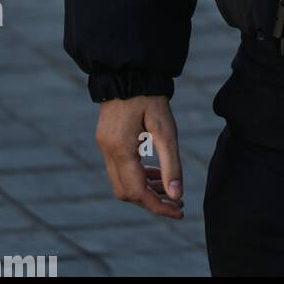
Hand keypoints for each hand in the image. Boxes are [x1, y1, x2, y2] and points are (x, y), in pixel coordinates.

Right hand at [95, 94, 184, 218]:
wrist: (129, 72)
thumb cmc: (151, 97)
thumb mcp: (165, 129)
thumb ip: (170, 163)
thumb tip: (177, 195)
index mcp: (121, 149)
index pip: (138, 192)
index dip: (158, 206)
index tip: (178, 212)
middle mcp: (108, 152)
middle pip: (126, 193)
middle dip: (152, 202)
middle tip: (177, 204)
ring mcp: (104, 147)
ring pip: (121, 184)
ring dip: (145, 190)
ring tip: (170, 191)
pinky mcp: (106, 142)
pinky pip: (120, 170)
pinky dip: (137, 177)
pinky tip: (156, 175)